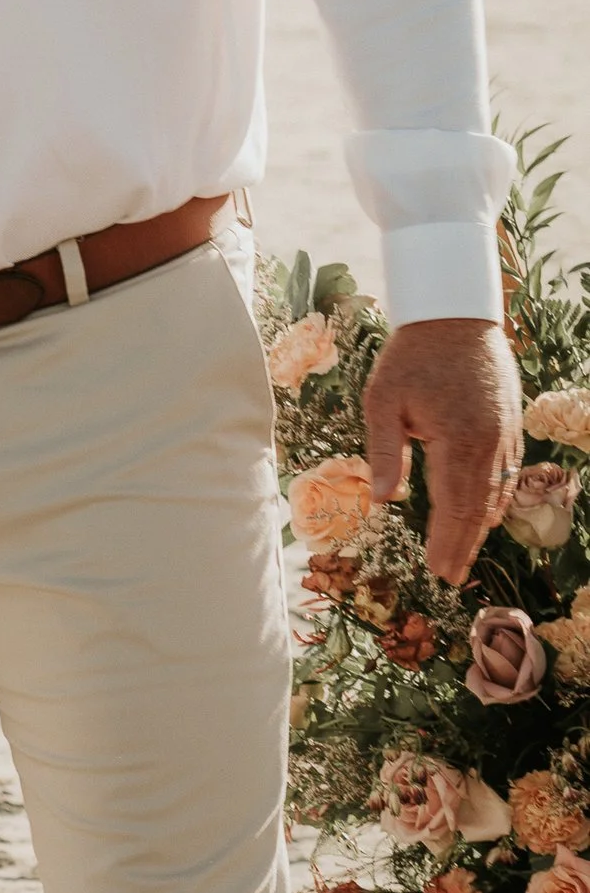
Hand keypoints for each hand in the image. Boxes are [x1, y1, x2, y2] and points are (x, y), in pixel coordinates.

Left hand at [365, 316, 522, 585]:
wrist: (455, 315)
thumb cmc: (411, 357)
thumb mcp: (383, 402)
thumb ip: (384, 453)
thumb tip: (383, 503)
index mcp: (458, 440)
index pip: (453, 505)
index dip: (446, 542)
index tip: (437, 571)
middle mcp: (489, 442)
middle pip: (479, 506)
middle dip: (464, 544)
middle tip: (451, 577)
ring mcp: (505, 432)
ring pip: (497, 491)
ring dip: (480, 526)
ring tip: (465, 554)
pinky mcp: (510, 422)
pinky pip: (507, 471)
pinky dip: (497, 498)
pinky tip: (486, 514)